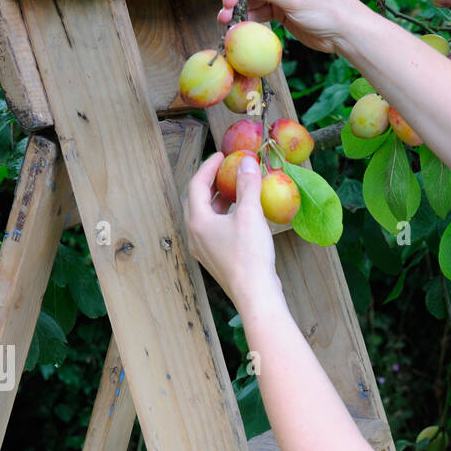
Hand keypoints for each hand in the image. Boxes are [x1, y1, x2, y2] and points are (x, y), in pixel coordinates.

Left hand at [183, 152, 279, 307]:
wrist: (255, 295)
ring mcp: (204, 250)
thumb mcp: (250, 214)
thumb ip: (247, 186)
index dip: (208, 167)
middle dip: (210, 183)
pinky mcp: (215, 260)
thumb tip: (247, 162)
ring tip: (234, 190)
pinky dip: (223, 217)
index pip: (197, 185)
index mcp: (197, 221)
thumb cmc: (250, 255)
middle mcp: (195, 235)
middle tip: (225, 171)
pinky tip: (240, 216)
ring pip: (205, 217)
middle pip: (196, 201)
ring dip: (218, 201)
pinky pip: (214, 231)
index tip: (222, 156)